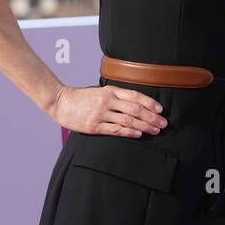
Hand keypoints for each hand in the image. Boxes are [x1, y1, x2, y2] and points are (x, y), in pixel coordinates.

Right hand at [49, 85, 166, 136]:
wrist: (60, 102)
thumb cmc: (82, 98)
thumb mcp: (100, 91)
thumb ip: (116, 96)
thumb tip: (137, 104)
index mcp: (110, 91)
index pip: (135, 96)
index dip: (150, 103)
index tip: (160, 110)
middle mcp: (107, 101)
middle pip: (135, 109)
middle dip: (152, 117)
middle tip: (163, 124)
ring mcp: (101, 113)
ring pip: (128, 120)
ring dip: (144, 126)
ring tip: (155, 131)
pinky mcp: (94, 126)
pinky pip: (116, 129)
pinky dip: (129, 132)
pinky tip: (139, 134)